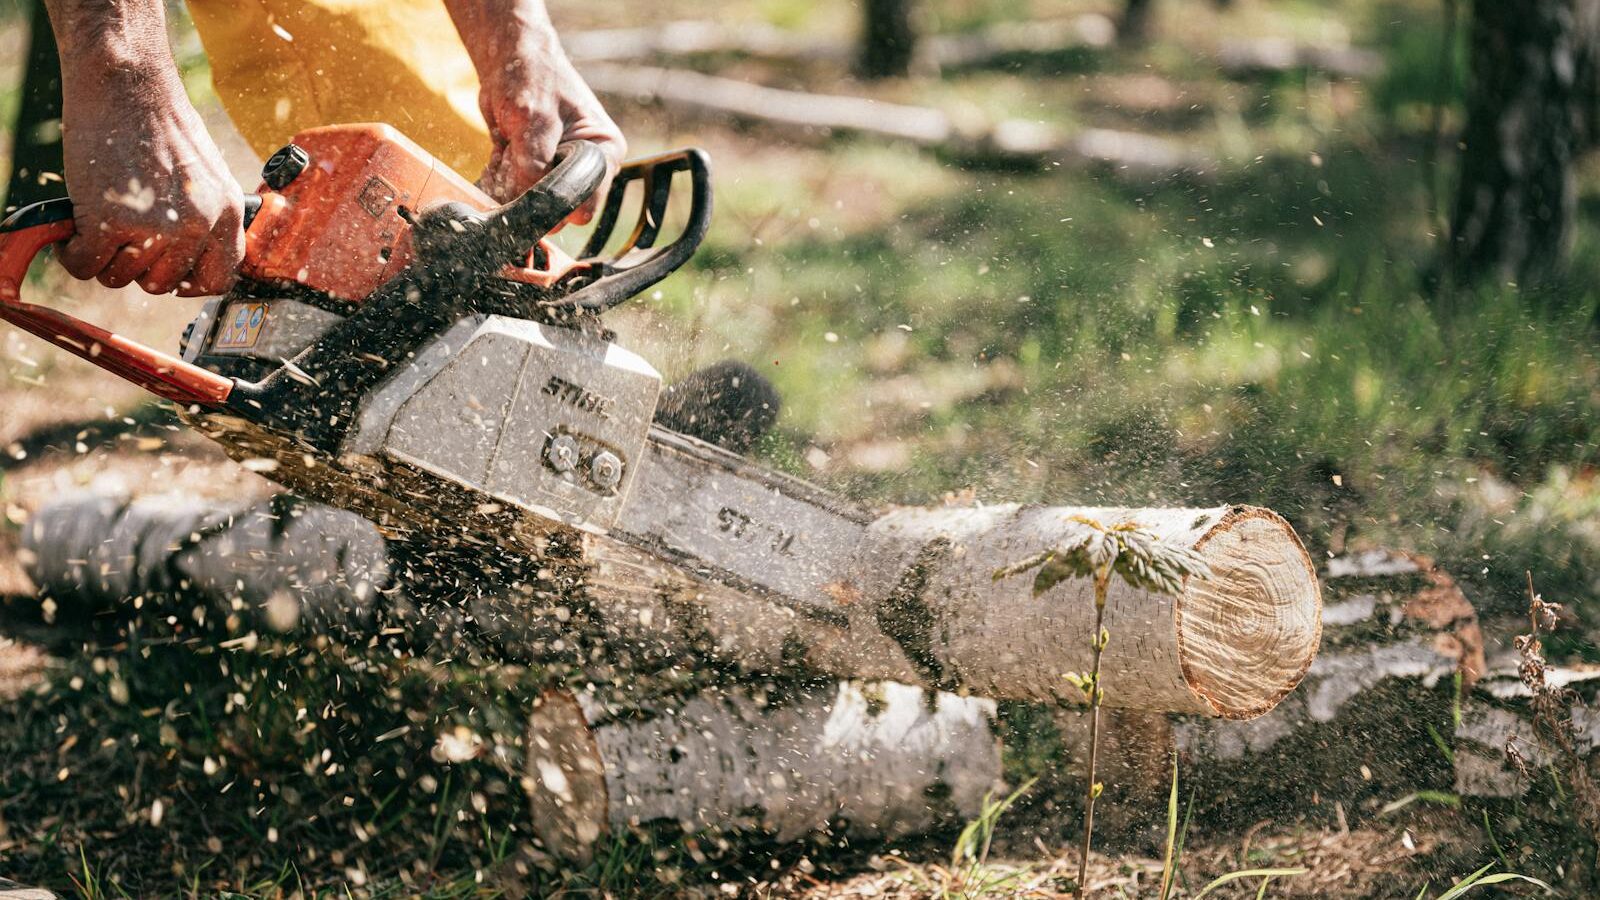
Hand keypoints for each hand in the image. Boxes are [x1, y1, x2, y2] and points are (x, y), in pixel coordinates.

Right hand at [58, 69, 243, 296]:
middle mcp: (197, 226)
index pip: (217, 280)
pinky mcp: (111, 220)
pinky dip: (73, 254)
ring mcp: (155, 226)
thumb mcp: (208, 175)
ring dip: (104, 258)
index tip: (164, 269)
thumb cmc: (162, 124)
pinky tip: (74, 230)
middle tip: (121, 235)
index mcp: (226, 214)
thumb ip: (207, 217)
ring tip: (99, 223)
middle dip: (137, 266)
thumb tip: (192, 256)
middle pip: (160, 284)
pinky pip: (86, 267)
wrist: (128, 86)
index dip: (185, 281)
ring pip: (121, 278)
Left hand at [477, 53, 625, 222]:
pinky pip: (516, 196)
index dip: (555, 203)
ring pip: (533, 205)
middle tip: (514, 157)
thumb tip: (528, 205)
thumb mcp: (534, 118)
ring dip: (511, 185)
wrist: (510, 60)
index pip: (586, 204)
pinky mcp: (538, 174)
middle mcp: (588, 169)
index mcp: (604, 154)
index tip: (527, 185)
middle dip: (529, 192)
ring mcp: (562, 172)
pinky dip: (501, 180)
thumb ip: (534, 163)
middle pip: (559, 210)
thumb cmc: (532, 76)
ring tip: (508, 148)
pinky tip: (500, 154)